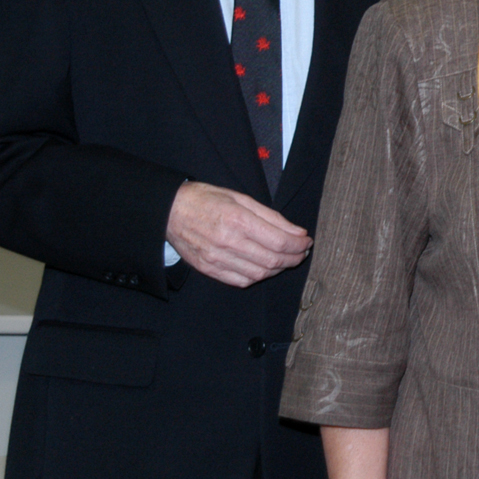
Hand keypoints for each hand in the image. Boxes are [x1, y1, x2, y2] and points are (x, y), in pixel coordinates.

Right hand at [166, 180, 310, 286]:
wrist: (170, 210)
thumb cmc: (207, 199)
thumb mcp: (242, 198)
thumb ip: (272, 217)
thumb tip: (298, 232)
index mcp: (238, 220)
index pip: (279, 242)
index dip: (299, 245)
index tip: (307, 242)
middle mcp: (227, 242)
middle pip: (272, 260)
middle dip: (294, 259)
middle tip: (302, 253)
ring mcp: (216, 258)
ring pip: (259, 273)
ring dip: (278, 269)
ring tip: (286, 260)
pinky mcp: (208, 269)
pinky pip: (241, 280)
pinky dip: (258, 277)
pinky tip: (265, 267)